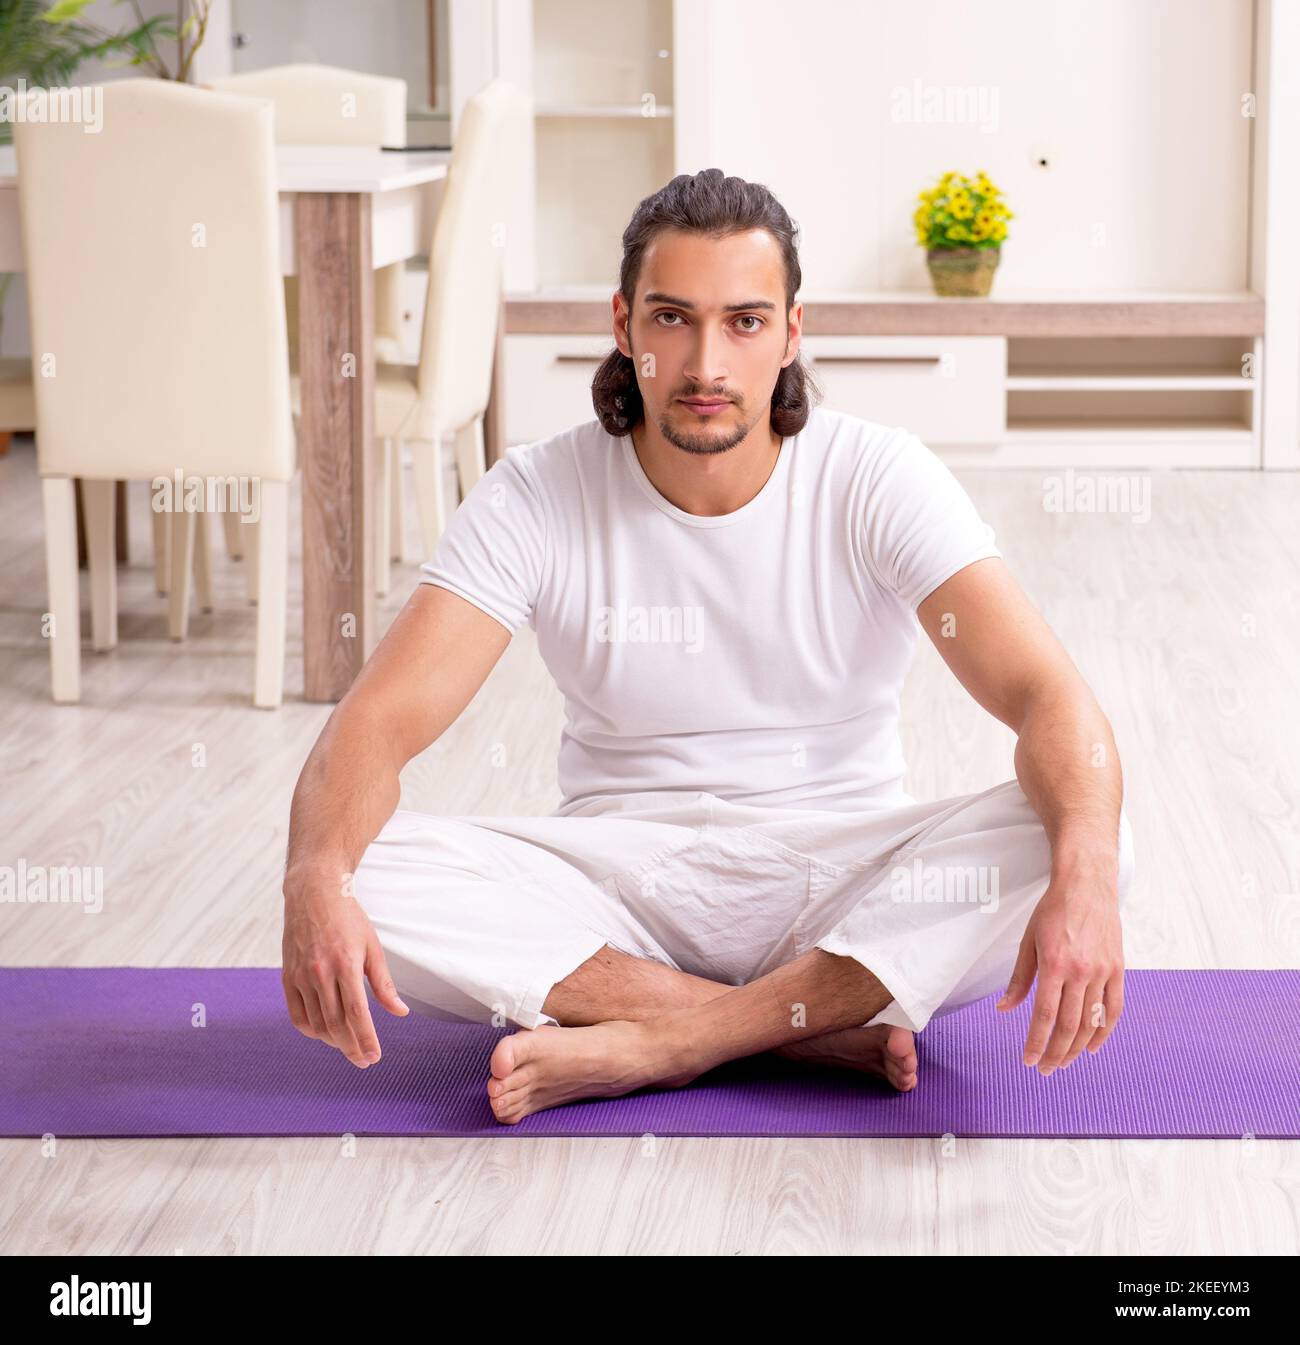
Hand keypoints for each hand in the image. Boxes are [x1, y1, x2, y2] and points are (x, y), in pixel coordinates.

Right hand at [281, 868, 408, 1067]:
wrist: (314, 895)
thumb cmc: (349, 918)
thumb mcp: (373, 947)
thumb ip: (384, 983)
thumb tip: (400, 1012)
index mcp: (346, 965)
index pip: (357, 1014)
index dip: (366, 1039)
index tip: (374, 1057)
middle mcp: (321, 973)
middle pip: (336, 1024)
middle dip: (352, 1047)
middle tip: (364, 1060)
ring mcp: (301, 976)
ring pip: (316, 1024)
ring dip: (333, 1041)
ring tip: (348, 1046)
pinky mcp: (287, 977)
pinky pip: (297, 1014)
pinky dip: (311, 1030)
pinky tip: (324, 1033)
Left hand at [996, 856, 1123, 1073]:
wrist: (1086, 885)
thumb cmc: (1053, 911)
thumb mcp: (1028, 941)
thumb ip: (1020, 978)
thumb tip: (1004, 1008)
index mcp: (1054, 964)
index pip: (1045, 1015)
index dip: (1036, 1042)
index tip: (1028, 1060)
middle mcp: (1082, 971)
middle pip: (1069, 1025)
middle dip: (1055, 1052)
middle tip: (1044, 1068)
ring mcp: (1104, 971)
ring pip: (1092, 1021)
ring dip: (1077, 1047)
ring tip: (1063, 1061)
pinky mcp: (1119, 969)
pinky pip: (1114, 1008)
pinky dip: (1104, 1031)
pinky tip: (1092, 1047)